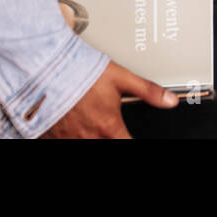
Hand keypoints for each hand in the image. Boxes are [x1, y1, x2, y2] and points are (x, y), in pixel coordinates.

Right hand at [39, 61, 177, 137]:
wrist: (45, 69)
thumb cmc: (81, 72)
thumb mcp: (120, 77)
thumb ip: (148, 91)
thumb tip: (170, 100)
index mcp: (109, 128)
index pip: (127, 145)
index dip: (130, 141)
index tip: (129, 136)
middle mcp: (88, 139)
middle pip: (106, 147)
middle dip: (109, 137)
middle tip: (107, 126)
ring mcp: (68, 140)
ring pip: (84, 145)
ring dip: (89, 137)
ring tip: (90, 124)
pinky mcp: (50, 138)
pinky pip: (64, 143)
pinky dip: (71, 137)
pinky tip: (73, 126)